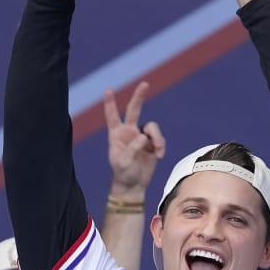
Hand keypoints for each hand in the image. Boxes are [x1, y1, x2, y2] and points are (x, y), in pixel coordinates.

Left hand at [103, 82, 165, 197]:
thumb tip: (144, 137)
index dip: (110, 103)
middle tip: (144, 84)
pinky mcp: (152, 144)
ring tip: (157, 151)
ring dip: (156, 138)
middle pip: (134, 110)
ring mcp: (141, 137)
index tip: (108, 90)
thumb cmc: (122, 173)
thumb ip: (132, 148)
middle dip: (139, 97)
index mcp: (116, 134)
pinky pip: (159, 139)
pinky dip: (161, 147)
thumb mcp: (123, 162)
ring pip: (152, 128)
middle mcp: (129, 132)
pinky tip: (159, 156)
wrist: (133, 185)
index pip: (112, 115)